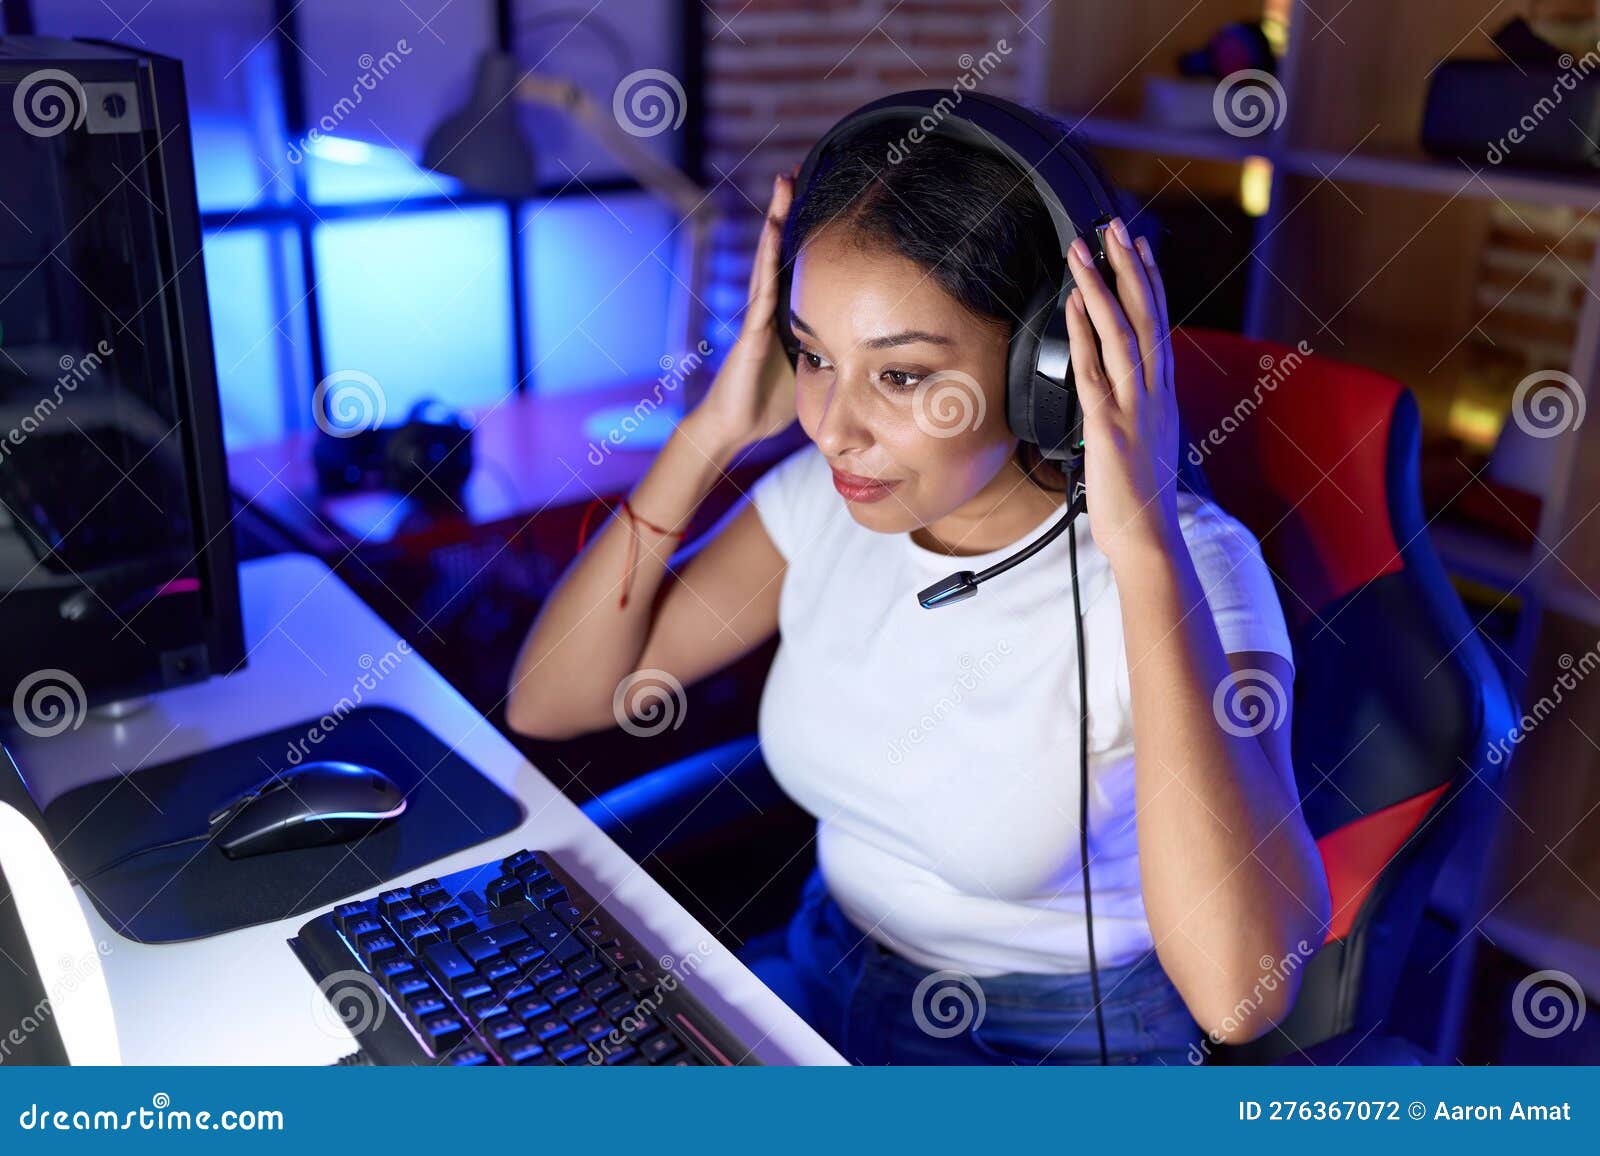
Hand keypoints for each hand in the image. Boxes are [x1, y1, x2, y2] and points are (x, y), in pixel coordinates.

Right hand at [684, 170, 800, 455]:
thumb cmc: (766, 404)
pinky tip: (774, 228)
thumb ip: (828, 354)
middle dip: (791, 211)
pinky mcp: (753, 329)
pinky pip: (762, 285)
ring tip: (785, 181)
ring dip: (777, 219)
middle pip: (781, 251)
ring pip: (768, 257)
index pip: (799, 266)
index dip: (810, 234)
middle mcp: (769, 308)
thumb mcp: (808, 373)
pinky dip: (767, 255)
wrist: (734, 427)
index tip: (824, 200)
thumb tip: (865, 349)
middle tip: (800, 171)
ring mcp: (758, 315)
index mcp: (784, 317)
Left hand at [1062, 218, 1181, 571]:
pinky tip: (1073, 304)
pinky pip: (1096, 372)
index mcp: (1162, 394)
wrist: (1147, 539)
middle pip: (1146, 316)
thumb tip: (1115, 386)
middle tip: (1114, 225)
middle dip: (1130, 267)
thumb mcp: (1142, 440)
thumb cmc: (1139, 497)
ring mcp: (1135, 408)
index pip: (1158, 324)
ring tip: (1085, 250)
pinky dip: (1085, 334)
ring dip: (1103, 287)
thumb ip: (1131, 407)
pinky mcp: (1110, 428)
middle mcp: (1155, 393)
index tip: (1140, 245)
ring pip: (1123, 334)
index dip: (1149, 281)